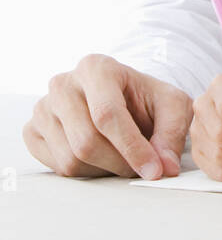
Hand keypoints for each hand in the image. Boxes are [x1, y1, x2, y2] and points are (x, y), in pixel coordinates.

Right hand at [22, 54, 192, 179]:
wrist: (121, 97)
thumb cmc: (145, 99)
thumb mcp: (172, 106)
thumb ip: (171, 133)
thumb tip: (165, 168)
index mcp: (96, 68)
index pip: (107, 115)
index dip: (132, 148)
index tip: (154, 171)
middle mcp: (63, 83)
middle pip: (86, 141)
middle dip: (120, 163)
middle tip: (142, 169)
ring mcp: (43, 107)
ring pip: (70, 158)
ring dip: (104, 170)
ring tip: (122, 158)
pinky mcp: (32, 130)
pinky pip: (56, 166)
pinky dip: (83, 172)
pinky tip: (99, 158)